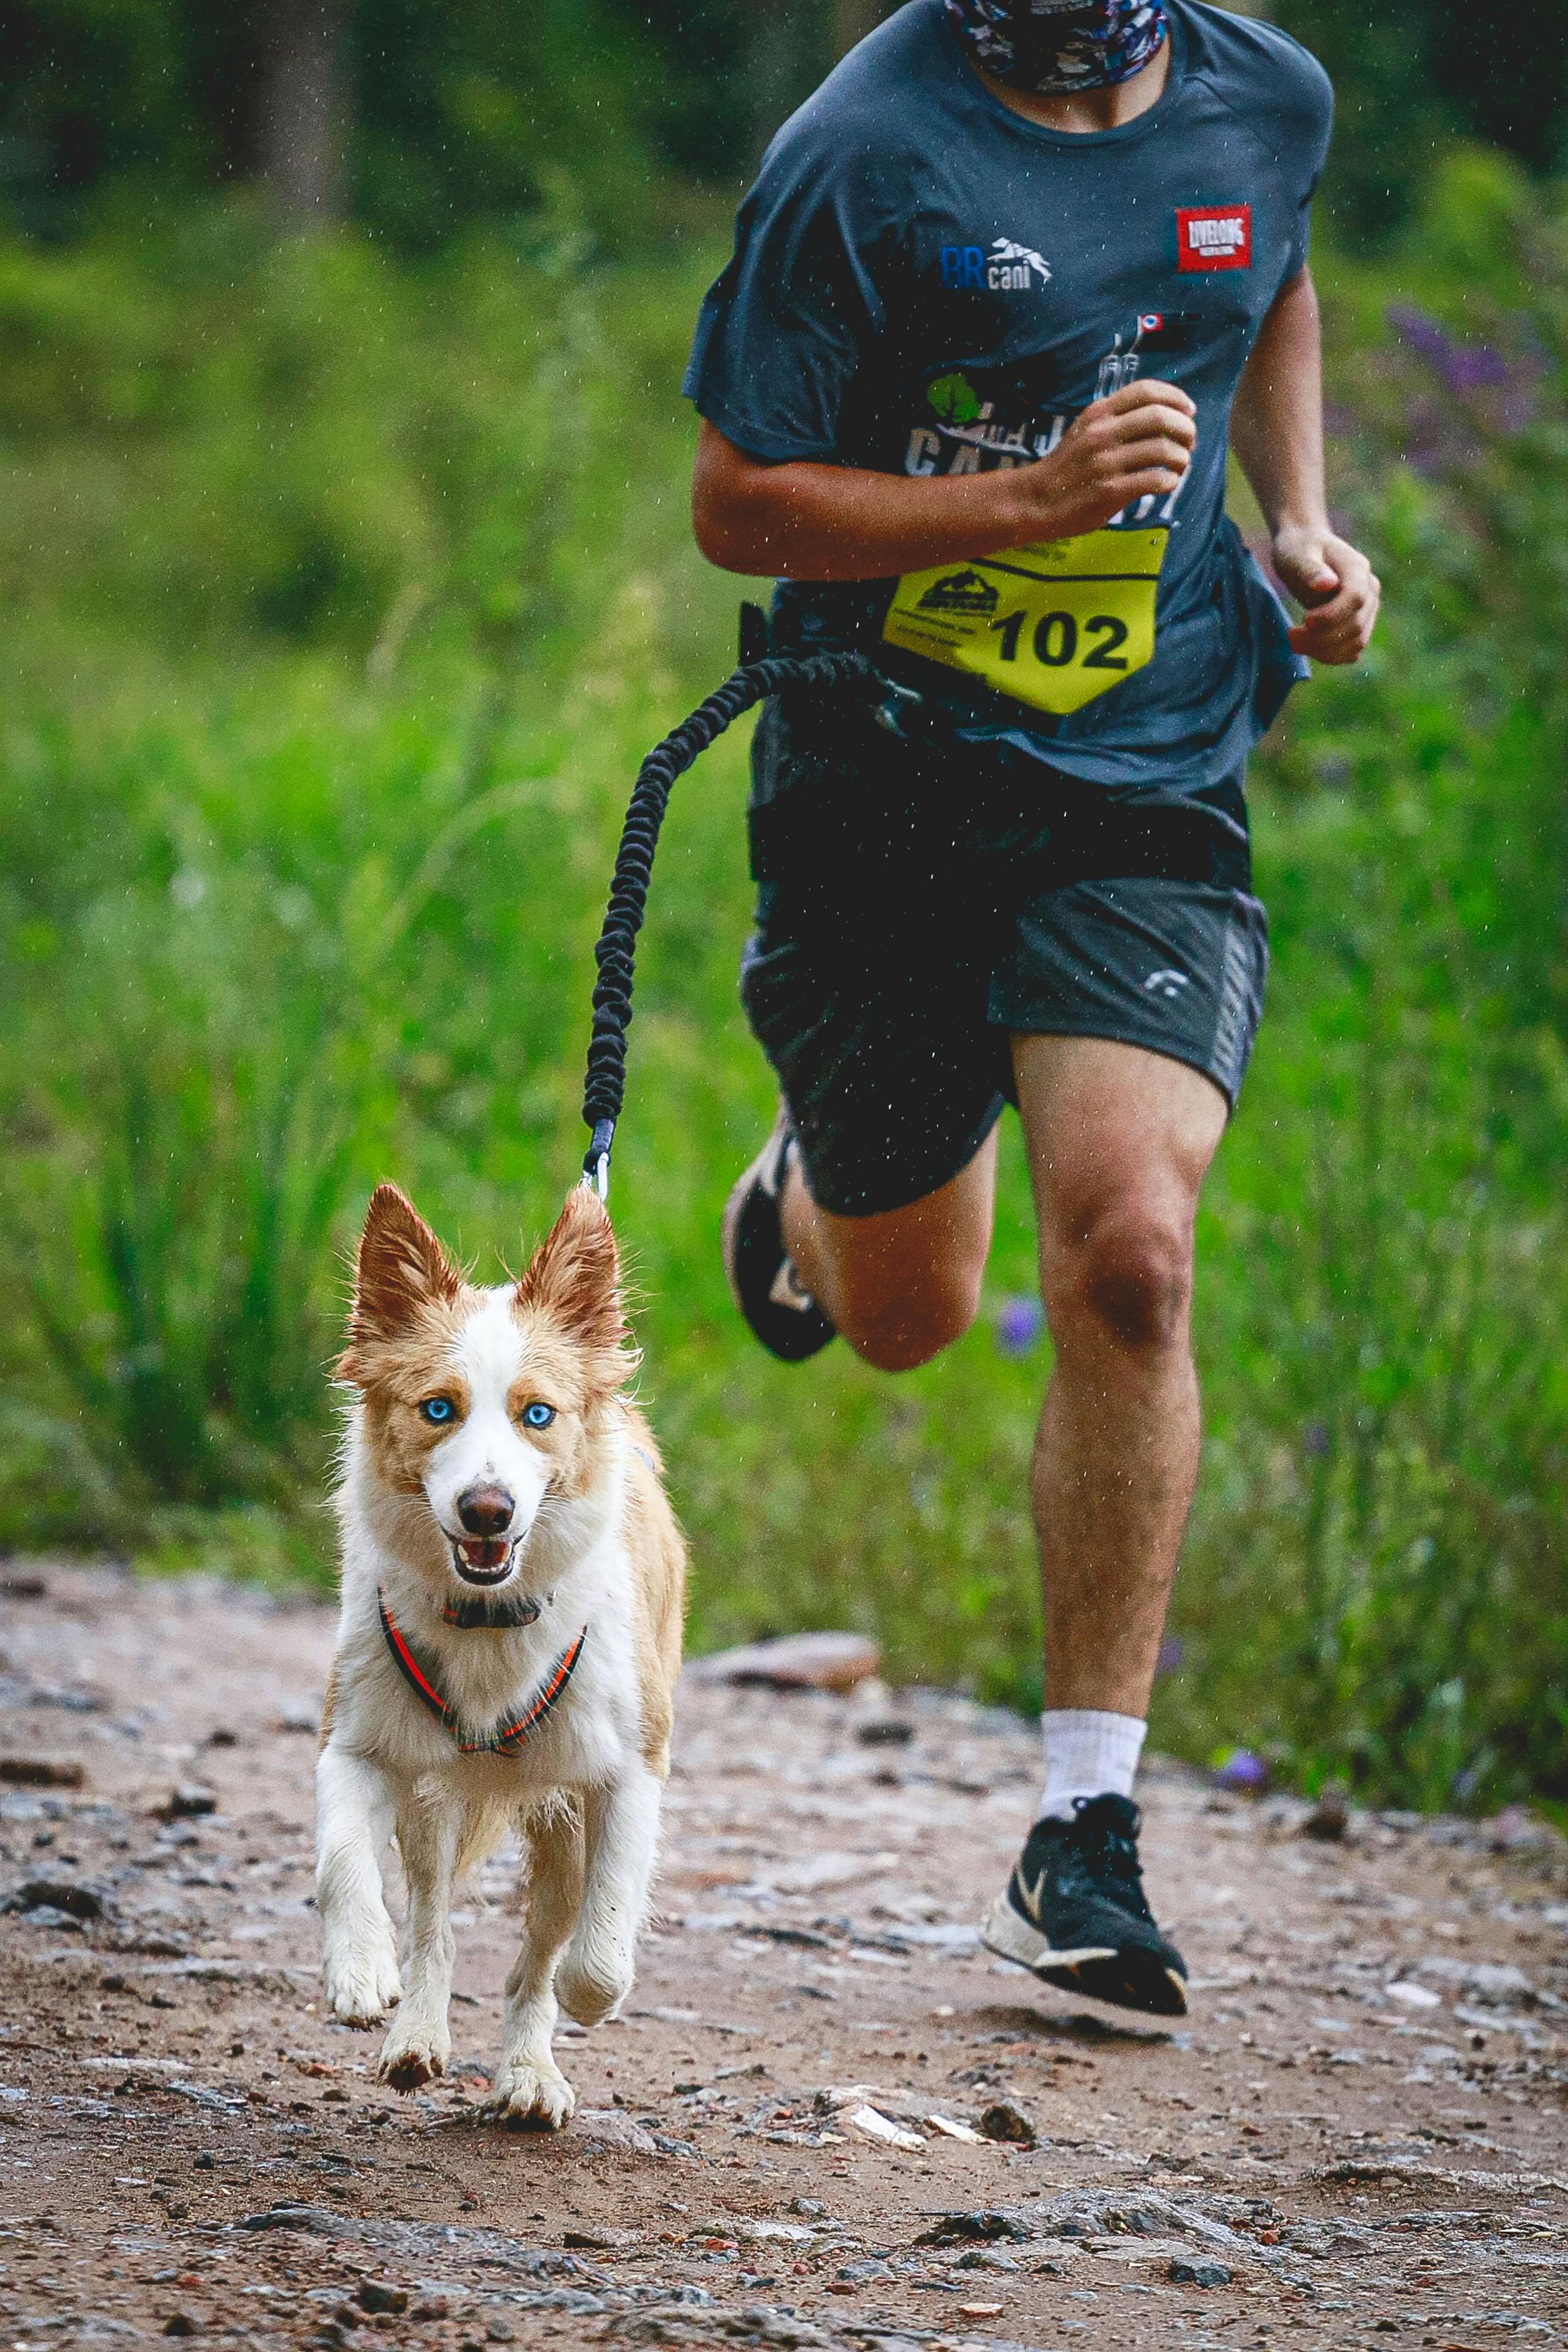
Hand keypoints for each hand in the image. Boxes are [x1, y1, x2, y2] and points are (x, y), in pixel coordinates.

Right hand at [1011, 380, 1196, 540]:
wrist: (1037, 500)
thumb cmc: (1069, 467)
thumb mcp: (1086, 429)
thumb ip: (1117, 418)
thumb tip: (1164, 415)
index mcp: (1099, 413)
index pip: (1146, 391)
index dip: (1176, 398)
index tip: (1189, 411)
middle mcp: (1103, 433)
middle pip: (1160, 418)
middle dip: (1186, 429)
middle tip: (1189, 443)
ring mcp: (1106, 462)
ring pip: (1163, 450)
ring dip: (1182, 458)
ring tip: (1180, 466)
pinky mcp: (1110, 491)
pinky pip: (1155, 480)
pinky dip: (1170, 481)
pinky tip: (1168, 484)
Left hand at [1272, 523, 1379, 663]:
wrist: (1306, 549)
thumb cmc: (1299, 550)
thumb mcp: (1296, 555)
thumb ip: (1310, 570)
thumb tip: (1327, 584)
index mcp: (1358, 569)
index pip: (1354, 599)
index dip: (1331, 616)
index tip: (1305, 621)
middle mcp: (1370, 589)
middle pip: (1355, 625)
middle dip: (1320, 638)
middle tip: (1290, 635)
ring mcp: (1368, 609)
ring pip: (1356, 642)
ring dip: (1324, 651)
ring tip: (1295, 641)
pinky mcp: (1360, 624)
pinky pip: (1352, 650)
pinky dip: (1330, 656)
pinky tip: (1307, 647)